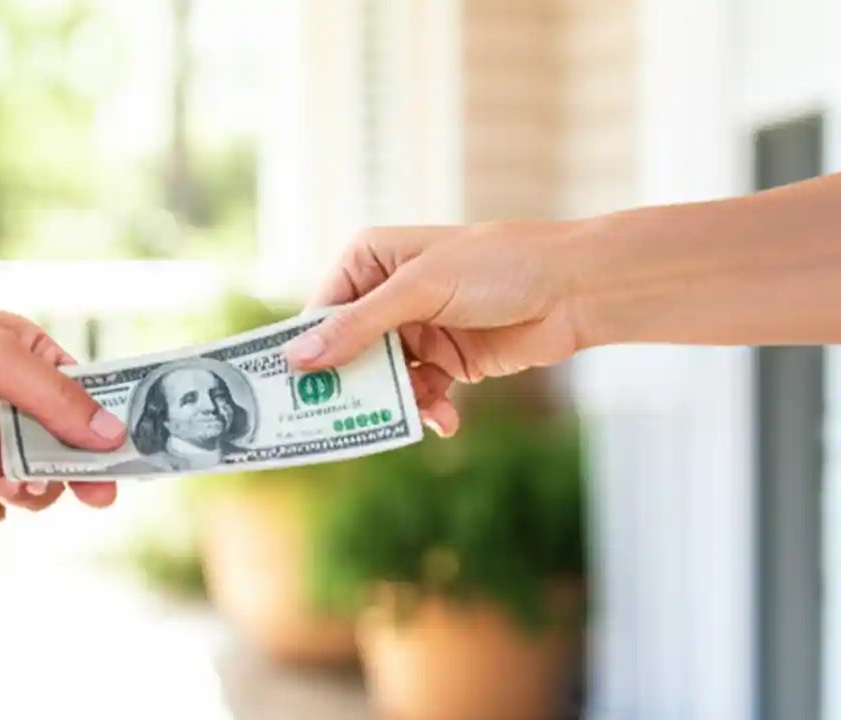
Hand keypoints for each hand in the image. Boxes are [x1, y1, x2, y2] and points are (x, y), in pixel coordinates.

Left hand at [0, 294, 125, 523]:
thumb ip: (55, 400)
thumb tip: (114, 435)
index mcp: (24, 357)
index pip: (86, 395)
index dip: (114, 425)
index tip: (138, 454)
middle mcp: (4, 401)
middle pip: (64, 449)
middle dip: (79, 472)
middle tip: (97, 495)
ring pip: (28, 484)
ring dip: (30, 492)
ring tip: (12, 486)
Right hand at [284, 223, 583, 436]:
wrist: (576, 288)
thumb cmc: (498, 267)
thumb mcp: (420, 291)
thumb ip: (359, 326)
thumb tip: (299, 357)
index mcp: (370, 260)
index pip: (321, 312)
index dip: (306, 351)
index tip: (288, 392)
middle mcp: (387, 295)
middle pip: (347, 352)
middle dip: (351, 387)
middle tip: (337, 425)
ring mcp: (416, 330)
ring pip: (383, 379)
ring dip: (395, 403)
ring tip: (414, 417)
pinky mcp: (446, 361)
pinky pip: (419, 394)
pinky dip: (428, 410)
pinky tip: (446, 420)